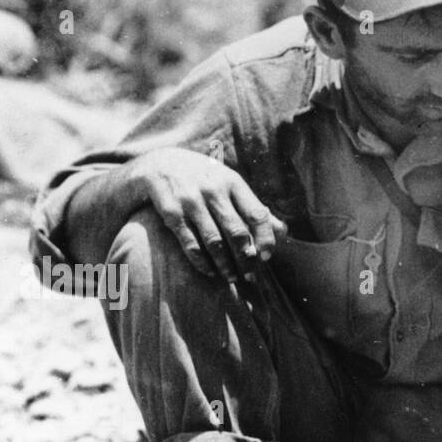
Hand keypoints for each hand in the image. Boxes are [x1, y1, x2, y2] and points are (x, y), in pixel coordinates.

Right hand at [129, 148, 285, 281]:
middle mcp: (213, 189)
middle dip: (246, 258)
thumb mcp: (229, 184)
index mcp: (233, 182)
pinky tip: (210, 271)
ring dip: (225, 264)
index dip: (265, 239)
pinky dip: (202, 262)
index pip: (257, 214)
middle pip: (237, 231)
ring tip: (232, 278)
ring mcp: (191, 200)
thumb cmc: (202, 178)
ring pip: (214, 241)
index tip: (266, 258)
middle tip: (250, 274)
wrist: (157, 163)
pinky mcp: (171, 212)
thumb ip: (254, 207)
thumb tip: (284, 231)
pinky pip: (190, 243)